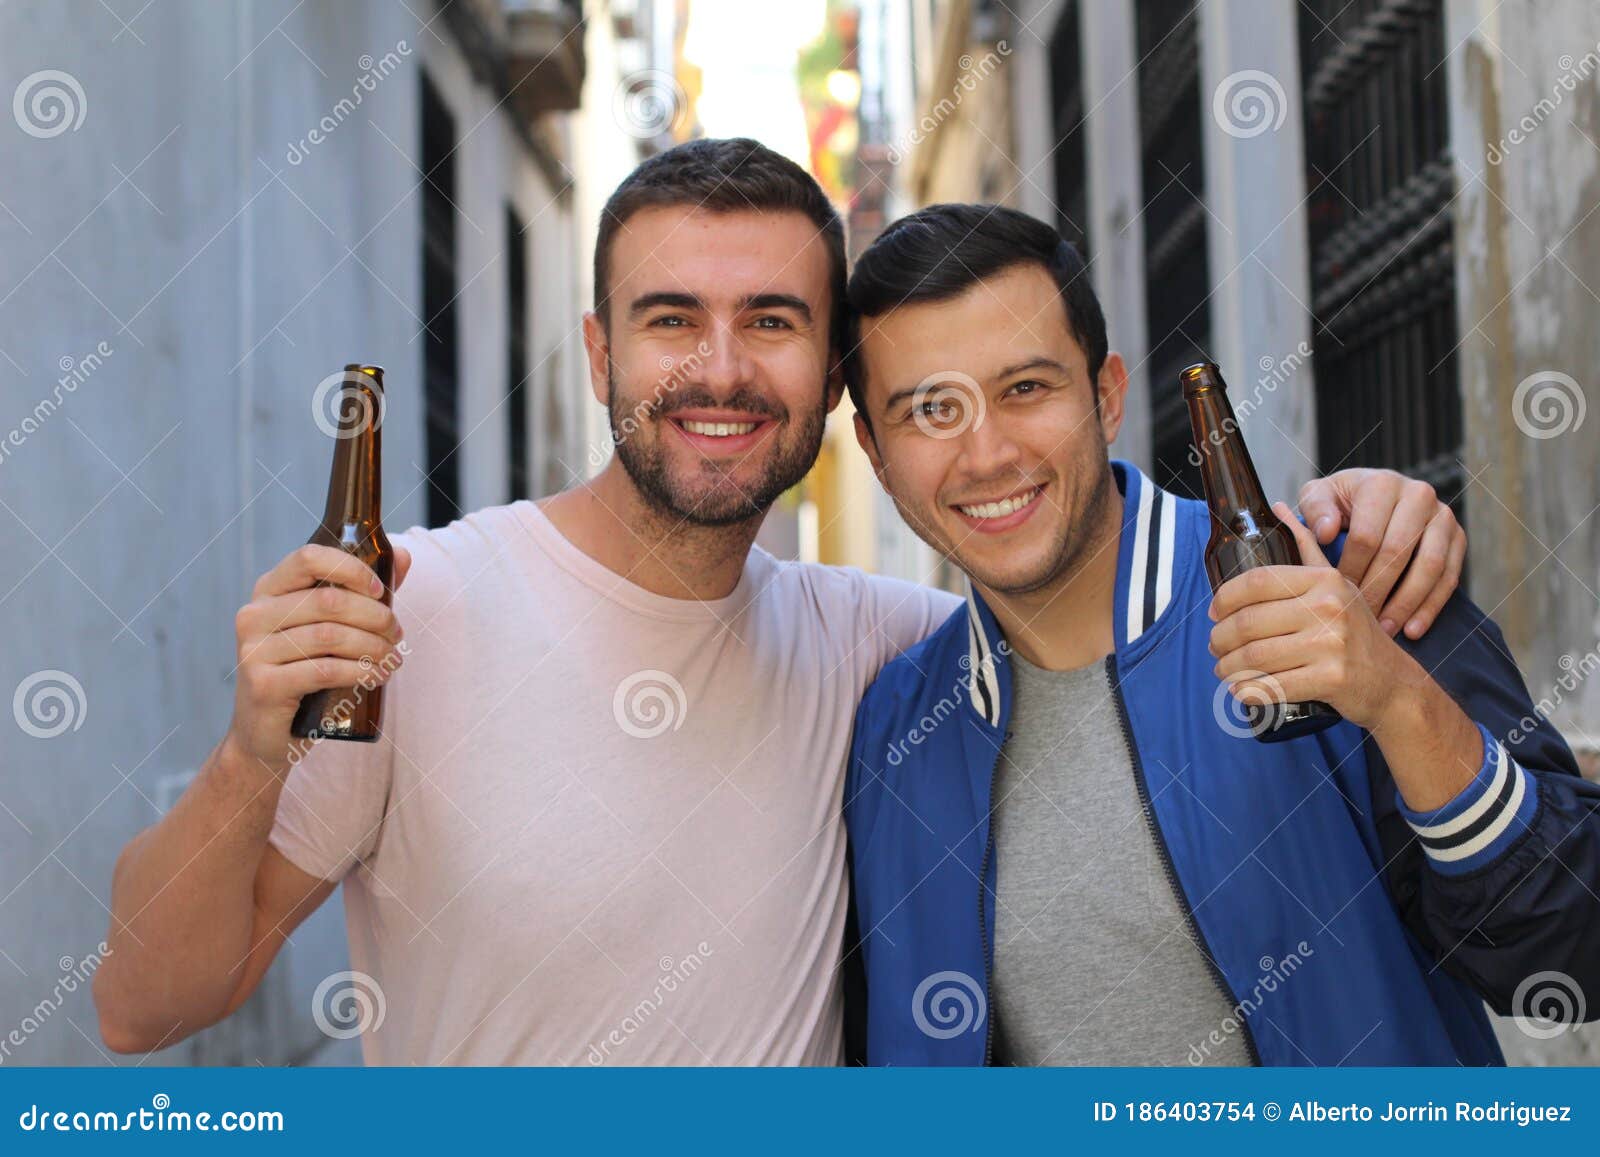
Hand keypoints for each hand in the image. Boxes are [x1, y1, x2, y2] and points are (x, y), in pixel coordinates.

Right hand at [227, 543, 410, 775]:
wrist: (265, 733)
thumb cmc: (304, 672)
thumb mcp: (329, 627)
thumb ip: (363, 592)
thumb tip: (403, 555)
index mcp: (269, 591)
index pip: (309, 557)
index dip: (351, 569)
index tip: (380, 591)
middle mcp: (254, 615)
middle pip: (329, 602)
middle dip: (376, 617)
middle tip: (397, 634)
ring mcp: (253, 651)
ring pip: (330, 637)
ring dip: (374, 647)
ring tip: (393, 658)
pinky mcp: (263, 685)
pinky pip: (324, 671)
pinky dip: (360, 672)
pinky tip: (378, 676)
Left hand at [1208, 503, 1417, 730]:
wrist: (1392, 681)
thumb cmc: (1355, 631)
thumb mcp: (1336, 584)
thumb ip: (1306, 548)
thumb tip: (1278, 508)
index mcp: (1324, 580)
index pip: (1256, 581)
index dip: (1224, 598)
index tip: (1213, 613)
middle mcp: (1328, 607)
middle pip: (1248, 622)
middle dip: (1220, 639)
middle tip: (1215, 647)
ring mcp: (1332, 643)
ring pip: (1255, 656)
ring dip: (1228, 667)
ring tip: (1223, 668)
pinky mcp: (1332, 678)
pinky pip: (1272, 685)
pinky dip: (1248, 690)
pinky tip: (1241, 689)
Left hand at [1297, 468, 1463, 638]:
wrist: (1376, 497)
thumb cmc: (1339, 503)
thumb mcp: (1318, 497)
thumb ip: (1315, 510)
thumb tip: (1326, 532)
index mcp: (1381, 484)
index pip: (1366, 536)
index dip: (1351, 570)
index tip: (1337, 596)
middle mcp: (1418, 494)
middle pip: (1398, 552)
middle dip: (1377, 591)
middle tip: (1359, 619)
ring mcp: (1443, 516)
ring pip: (1430, 567)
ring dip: (1406, 604)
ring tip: (1384, 629)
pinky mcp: (1458, 538)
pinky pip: (1449, 577)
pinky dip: (1431, 607)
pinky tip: (1412, 630)